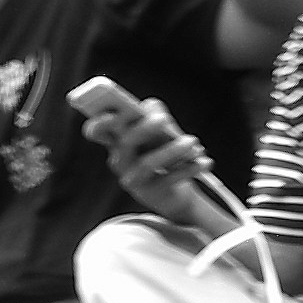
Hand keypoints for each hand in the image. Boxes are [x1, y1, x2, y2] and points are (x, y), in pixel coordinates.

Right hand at [74, 74, 221, 225]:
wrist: (173, 193)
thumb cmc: (161, 153)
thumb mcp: (158, 132)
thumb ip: (154, 113)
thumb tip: (151, 107)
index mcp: (116, 141)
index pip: (96, 132)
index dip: (98, 123)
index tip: (110, 114)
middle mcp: (120, 161)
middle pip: (126, 143)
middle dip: (144, 128)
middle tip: (163, 118)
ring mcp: (133, 180)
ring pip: (148, 163)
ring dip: (173, 150)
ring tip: (194, 142)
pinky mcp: (152, 194)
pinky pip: (170, 179)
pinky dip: (189, 169)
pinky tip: (205, 162)